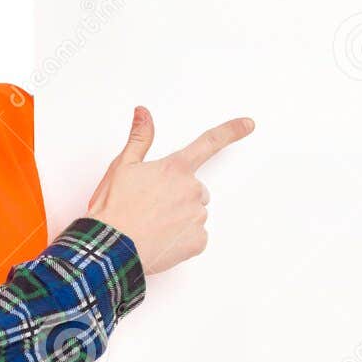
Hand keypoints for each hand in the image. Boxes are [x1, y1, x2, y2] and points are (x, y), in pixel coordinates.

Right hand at [82, 106, 254, 275]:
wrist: (112, 248)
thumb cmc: (114, 208)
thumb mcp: (122, 166)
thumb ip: (139, 138)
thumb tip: (143, 113)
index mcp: (175, 168)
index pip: (209, 143)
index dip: (231, 131)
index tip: (249, 124)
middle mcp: (192, 189)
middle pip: (196, 190)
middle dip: (179, 196)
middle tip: (152, 207)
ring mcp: (198, 216)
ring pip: (195, 214)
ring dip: (179, 219)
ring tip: (152, 225)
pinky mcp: (199, 241)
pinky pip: (196, 237)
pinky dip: (181, 240)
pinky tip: (161, 240)